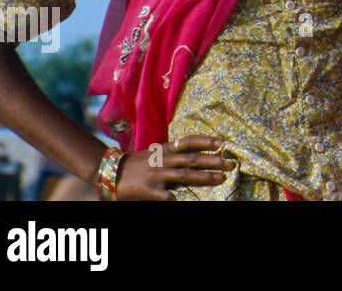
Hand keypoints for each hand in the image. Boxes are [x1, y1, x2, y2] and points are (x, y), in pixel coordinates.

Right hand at [113, 136, 233, 200]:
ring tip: (220, 179)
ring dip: (204, 177)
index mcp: (165, 149)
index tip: (223, 142)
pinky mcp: (149, 190)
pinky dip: (177, 198)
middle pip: (192, 159)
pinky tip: (190, 200)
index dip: (206, 141)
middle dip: (213, 161)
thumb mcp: (156, 153)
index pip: (189, 141)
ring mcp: (156, 174)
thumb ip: (175, 154)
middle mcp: (163, 159)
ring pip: (185, 175)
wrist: (110, 173)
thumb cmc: (138, 164)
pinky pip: (167, 196)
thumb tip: (199, 155)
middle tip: (231, 163)